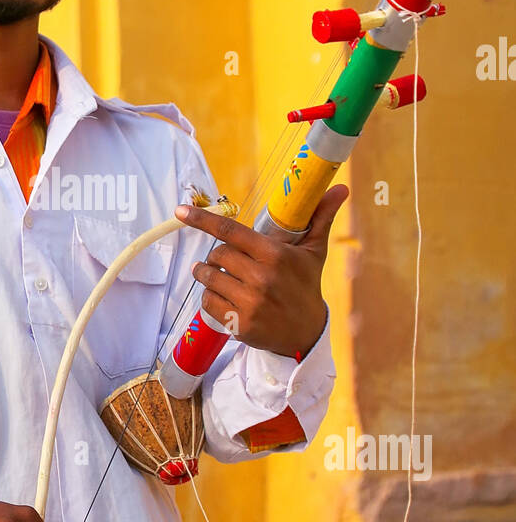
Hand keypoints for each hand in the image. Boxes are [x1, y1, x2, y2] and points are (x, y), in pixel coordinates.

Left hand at [175, 185, 348, 358]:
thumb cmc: (306, 285)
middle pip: (217, 254)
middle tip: (224, 259)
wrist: (306, 333)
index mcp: (275, 255)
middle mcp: (261, 277)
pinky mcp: (240, 324)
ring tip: (217, 275)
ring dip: (207, 274)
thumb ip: (321, 217)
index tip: (181, 211)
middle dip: (216, 255)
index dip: (202, 219)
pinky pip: (208, 302)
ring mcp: (249, 302)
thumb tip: (340, 188)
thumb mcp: (314, 251)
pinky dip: (210, 297)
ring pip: (208, 277)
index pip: (230, 231)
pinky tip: (223, 296)